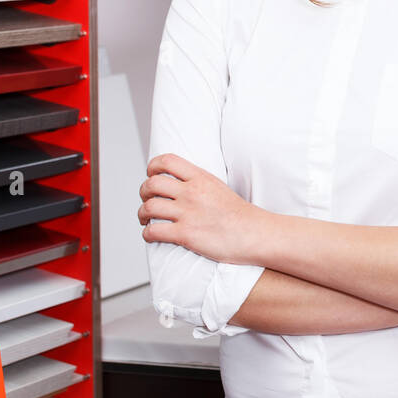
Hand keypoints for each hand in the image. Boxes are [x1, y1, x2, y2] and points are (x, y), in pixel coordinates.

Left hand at [138, 153, 261, 263]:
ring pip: (148, 207)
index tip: (151, 175)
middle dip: (143, 192)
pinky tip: (152, 235)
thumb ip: (199, 183)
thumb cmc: (240, 215)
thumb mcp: (219, 187)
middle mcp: (192, 193)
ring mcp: (188, 213)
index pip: (167, 161)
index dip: (152, 167)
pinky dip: (147, 234)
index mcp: (201, 178)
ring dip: (142, 214)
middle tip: (147, 200)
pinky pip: (153, 231)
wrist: (254, 234)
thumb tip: (180, 185)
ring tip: (146, 219)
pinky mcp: (185, 234)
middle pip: (151, 184)